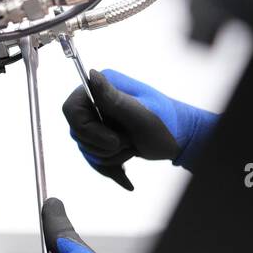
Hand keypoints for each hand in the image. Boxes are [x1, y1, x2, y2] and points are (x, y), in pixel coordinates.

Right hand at [62, 69, 218, 189]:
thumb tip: (91, 74)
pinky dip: (110, 169)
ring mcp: (99, 120)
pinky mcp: (103, 137)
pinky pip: (95, 159)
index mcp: (102, 87)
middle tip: (128, 142)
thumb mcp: (139, 114)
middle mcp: (97, 101)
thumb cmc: (166, 124)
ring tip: (132, 148)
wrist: (181, 140)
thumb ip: (112, 97)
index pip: (71, 110)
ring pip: (86, 149)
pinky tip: (126, 178)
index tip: (113, 140)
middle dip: (103, 146)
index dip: (87, 131)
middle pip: (78, 133)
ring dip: (110, 157)